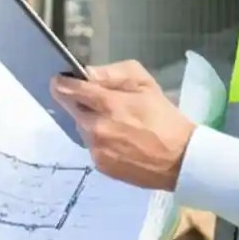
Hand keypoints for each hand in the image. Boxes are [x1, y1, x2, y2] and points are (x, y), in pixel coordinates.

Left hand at [50, 60, 195, 190]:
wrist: (180, 158)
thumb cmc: (164, 116)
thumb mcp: (145, 83)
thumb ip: (113, 74)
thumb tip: (87, 73)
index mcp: (108, 104)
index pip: (71, 90)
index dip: (61, 83)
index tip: (58, 80)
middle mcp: (96, 128)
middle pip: (72, 110)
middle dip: (79, 102)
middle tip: (97, 102)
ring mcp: (97, 149)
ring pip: (82, 129)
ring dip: (90, 122)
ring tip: (114, 123)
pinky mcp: (100, 166)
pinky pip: (91, 147)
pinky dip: (100, 141)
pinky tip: (119, 140)